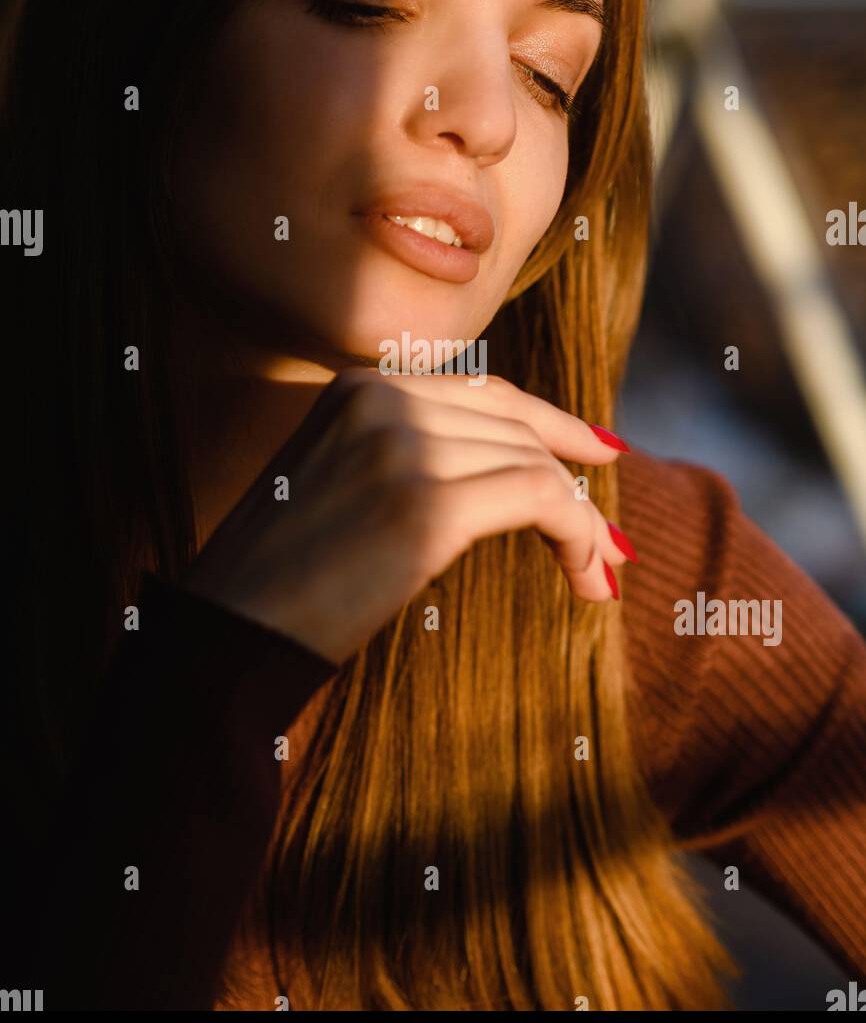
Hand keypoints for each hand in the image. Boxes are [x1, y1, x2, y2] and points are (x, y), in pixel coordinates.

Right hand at [181, 368, 633, 664]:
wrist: (226, 635)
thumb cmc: (279, 578)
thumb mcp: (335, 483)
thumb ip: (403, 453)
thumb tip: (504, 474)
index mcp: (358, 387)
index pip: (485, 393)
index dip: (553, 423)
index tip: (600, 452)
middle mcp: (384, 401)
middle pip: (518, 429)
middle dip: (576, 482)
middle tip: (610, 544)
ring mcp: (404, 448)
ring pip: (536, 465)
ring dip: (582, 523)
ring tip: (597, 575)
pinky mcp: (426, 506)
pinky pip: (540, 500)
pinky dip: (577, 535)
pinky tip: (586, 577)